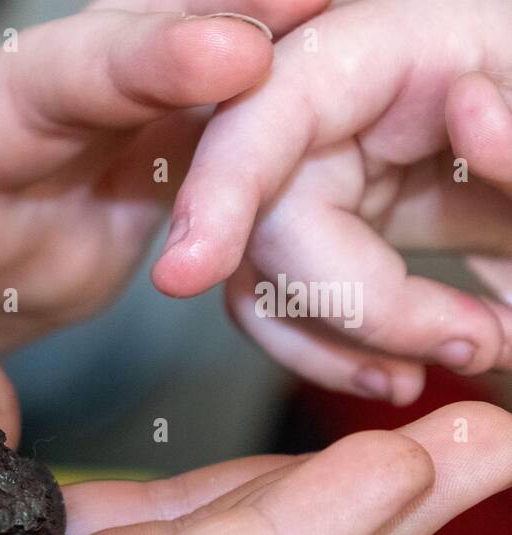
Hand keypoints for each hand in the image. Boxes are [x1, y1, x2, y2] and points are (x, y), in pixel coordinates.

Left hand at [0, 0, 329, 353]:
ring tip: (342, 53)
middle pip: (46, 88)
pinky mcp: (82, 241)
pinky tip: (335, 183)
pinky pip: (181, 210)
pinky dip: (258, 191)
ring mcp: (26, 195)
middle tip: (241, 42)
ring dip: (239, 97)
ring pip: (143, 129)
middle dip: (141, 62)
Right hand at [152, 0, 511, 403]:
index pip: (263, 110)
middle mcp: (332, 108)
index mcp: (380, 47)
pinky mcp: (334, 224)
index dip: (218, 192)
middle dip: (345, 301)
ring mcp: (325, 170)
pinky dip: (339, 351)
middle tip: (469, 342)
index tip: (187, 275)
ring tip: (452, 359)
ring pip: (259, 277)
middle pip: (258, 216)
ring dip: (340, 344)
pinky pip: (289, 302)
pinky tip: (407, 366)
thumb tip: (469, 111)